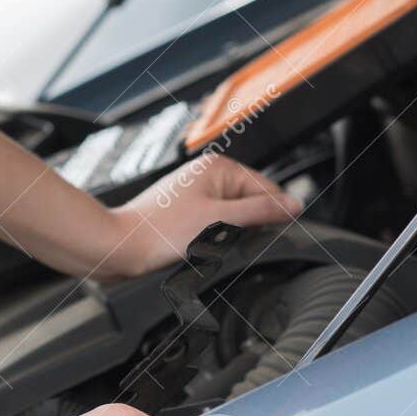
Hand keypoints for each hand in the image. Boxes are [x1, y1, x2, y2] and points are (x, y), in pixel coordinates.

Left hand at [94, 152, 301, 278]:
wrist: (121, 246)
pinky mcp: (186, 213)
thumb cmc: (160, 231)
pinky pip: (215, 227)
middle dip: (245, 228)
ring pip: (233, 219)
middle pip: (251, 205)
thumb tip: (295, 204)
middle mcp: (208, 175)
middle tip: (221, 242)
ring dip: (227, 237)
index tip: (262, 237)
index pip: (268, 190)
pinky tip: (196, 248)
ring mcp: (196, 193)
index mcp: (220, 167)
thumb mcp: (220, 221)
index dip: (269, 216)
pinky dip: (212, 241)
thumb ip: (261, 211)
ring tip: (204, 246)